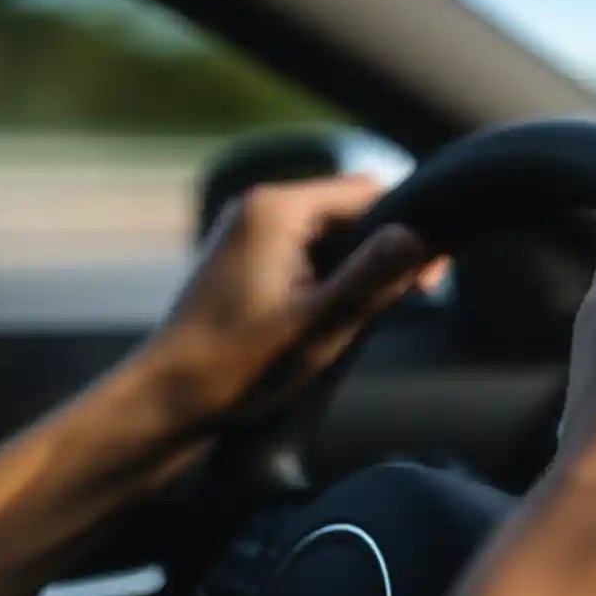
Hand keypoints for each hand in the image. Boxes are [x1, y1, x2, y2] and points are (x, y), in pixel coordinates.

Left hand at [144, 175, 433, 425]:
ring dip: (359, 269)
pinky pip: (307, 254)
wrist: (165, 402)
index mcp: (276, 210)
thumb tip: (418, 236)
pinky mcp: (245, 262)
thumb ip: (370, 278)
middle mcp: (260, 209)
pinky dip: (332, 278)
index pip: (369, 193)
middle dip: (385, 251)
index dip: (408, 230)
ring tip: (369, 314)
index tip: (430, 279)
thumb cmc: (236, 367)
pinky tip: (337, 316)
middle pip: (351, 211)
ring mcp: (249, 235)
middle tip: (411, 298)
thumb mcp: (318, 325)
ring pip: (331, 236)